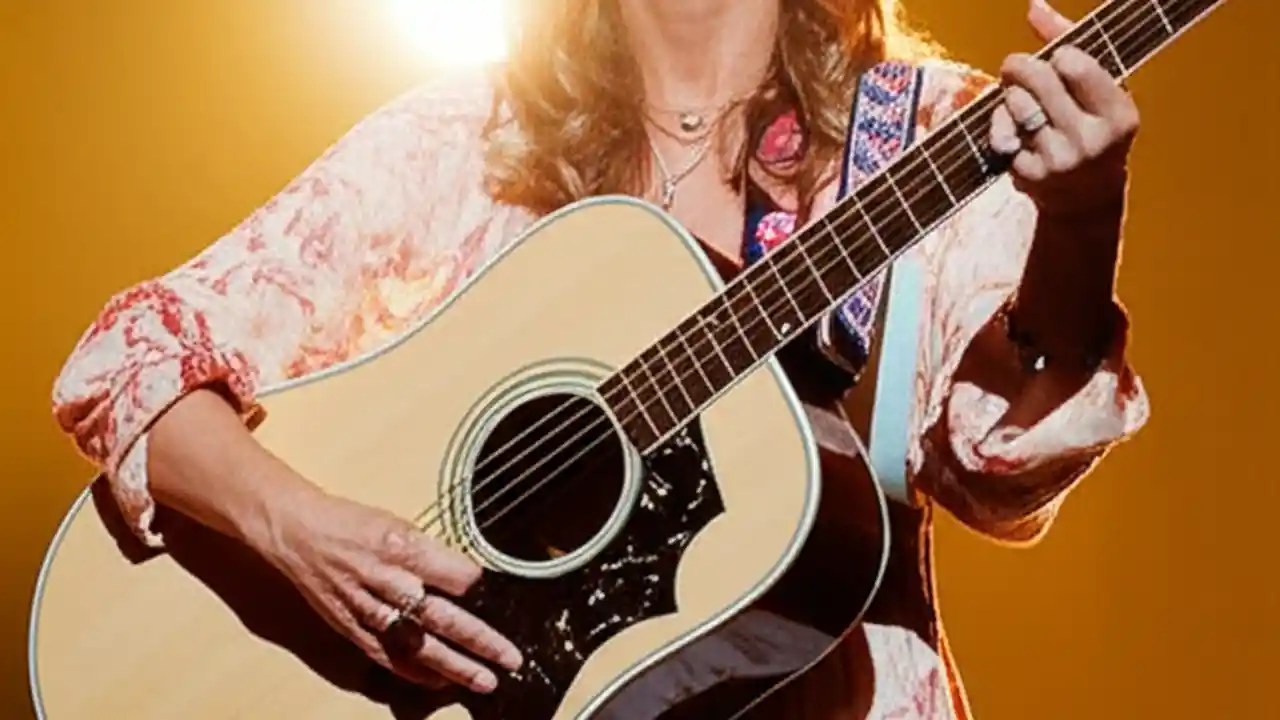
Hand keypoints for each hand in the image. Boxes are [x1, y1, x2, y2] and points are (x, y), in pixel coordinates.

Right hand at [250, 486, 522, 691]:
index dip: (482, 590)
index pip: (454, 574)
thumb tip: (470, 577)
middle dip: (479, 640)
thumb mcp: (398, 523)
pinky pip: (388, 655)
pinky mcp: (352, 627)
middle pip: (442, 617)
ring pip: (418, 644)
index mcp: (402, 546)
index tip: (507, 602)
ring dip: (454, 665)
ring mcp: (368, 609)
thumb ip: (433, 553)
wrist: (297, 534)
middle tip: (509, 657)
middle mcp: (387, 581)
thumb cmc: (350, 524)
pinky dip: (416, 671)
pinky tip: (441, 682)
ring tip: (485, 680)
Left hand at [990, 0, 1139, 220]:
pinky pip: (999, 133)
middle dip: (1018, 65)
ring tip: (1020, 105)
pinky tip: (1015, 135)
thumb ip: (1068, 42)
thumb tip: (1033, 4)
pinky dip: (1000, 127)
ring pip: (1013, 104)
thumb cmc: (1092, 128)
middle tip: (1014, 68)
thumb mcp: (1099, 90)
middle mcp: (1091, 141)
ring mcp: (1058, 161)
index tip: (1057, 60)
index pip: (1073, 63)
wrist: (1085, 200)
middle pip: (1037, 78)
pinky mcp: (1028, 176)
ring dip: (1008, 98)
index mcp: (1119, 115)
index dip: (1056, 55)